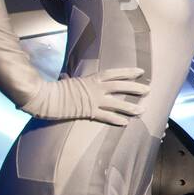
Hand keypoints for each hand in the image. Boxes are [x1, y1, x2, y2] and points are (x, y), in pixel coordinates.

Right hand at [21, 67, 151, 125]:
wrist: (46, 97)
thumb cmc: (55, 88)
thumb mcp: (68, 80)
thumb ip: (73, 79)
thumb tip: (66, 76)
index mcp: (92, 78)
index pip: (114, 73)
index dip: (128, 72)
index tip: (140, 71)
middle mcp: (96, 88)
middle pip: (120, 87)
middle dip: (135, 88)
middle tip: (148, 90)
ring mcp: (93, 100)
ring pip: (117, 104)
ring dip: (130, 107)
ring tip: (142, 110)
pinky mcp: (89, 112)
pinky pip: (106, 117)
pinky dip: (116, 120)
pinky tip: (125, 123)